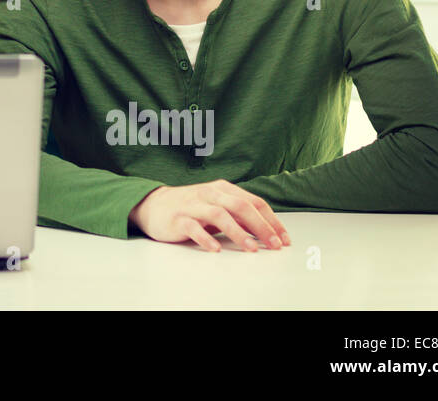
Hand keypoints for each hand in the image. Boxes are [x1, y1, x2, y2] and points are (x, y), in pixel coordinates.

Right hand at [129, 180, 290, 252]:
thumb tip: (267, 232)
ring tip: (251, 249)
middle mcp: (209, 193)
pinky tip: (215, 249)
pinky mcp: (178, 218)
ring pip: (219, 215)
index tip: (284, 239)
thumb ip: (239, 216)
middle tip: (274, 245)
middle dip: (261, 226)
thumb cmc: (191, 208)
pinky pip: (193, 227)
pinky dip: (206, 238)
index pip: (254, 202)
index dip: (271, 220)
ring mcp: (193, 205)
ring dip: (238, 232)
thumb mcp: (217, 207)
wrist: (153, 205)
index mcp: (222, 188)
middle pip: (240, 206)